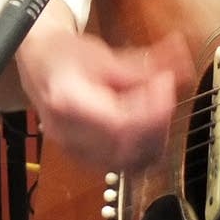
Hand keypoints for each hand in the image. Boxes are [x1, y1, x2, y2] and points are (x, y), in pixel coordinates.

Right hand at [13, 1, 182, 170]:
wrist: (40, 66)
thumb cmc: (65, 56)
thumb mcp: (103, 54)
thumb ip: (142, 68)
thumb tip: (179, 70)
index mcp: (68, 103)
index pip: (118, 125)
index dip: (151, 110)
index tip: (165, 83)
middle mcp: (68, 135)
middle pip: (127, 150)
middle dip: (157, 123)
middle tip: (165, 92)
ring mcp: (76, 152)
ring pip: (130, 165)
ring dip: (155, 139)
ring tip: (158, 107)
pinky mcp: (85, 160)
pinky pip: (125, 165)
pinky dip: (145, 148)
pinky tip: (148, 124)